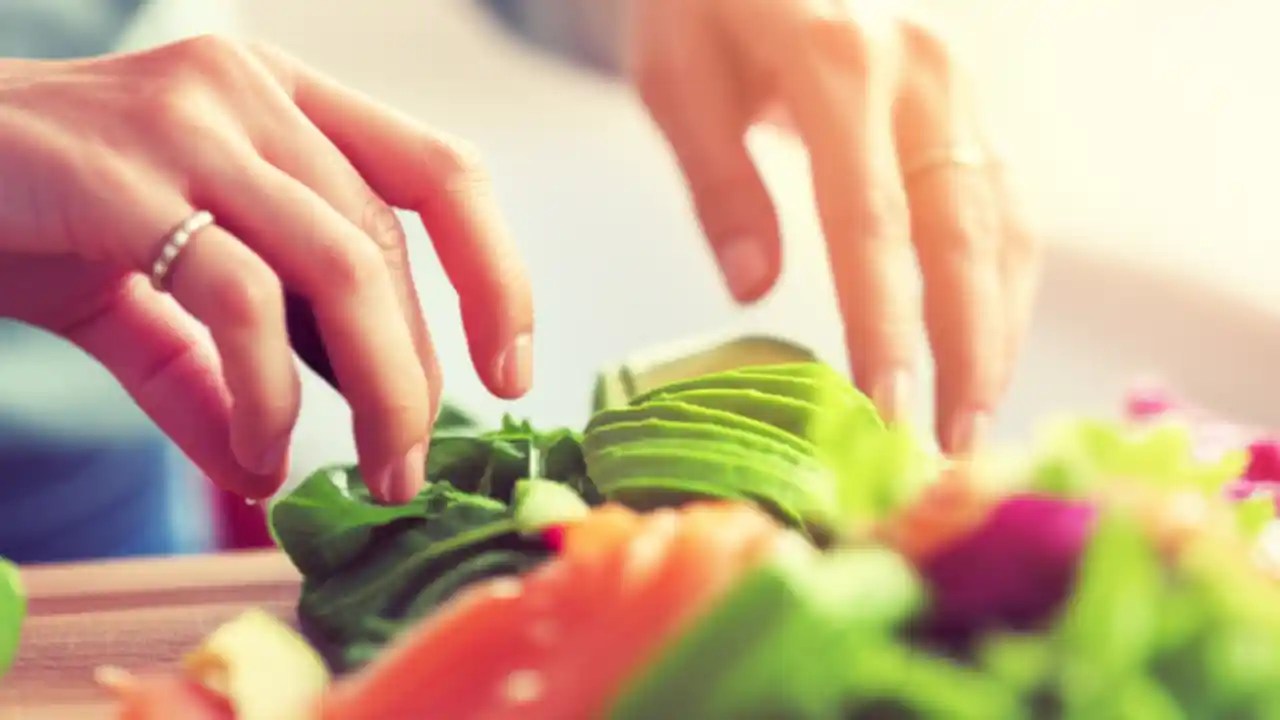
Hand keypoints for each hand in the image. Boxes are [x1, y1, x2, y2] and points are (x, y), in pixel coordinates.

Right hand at [0, 36, 532, 501]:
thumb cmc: (30, 213)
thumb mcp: (143, 294)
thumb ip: (210, 369)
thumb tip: (266, 470)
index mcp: (282, 101)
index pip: (438, 174)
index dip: (496, 272)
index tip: (511, 368)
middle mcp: (251, 91)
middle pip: (389, 240)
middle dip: (422, 370)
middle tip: (412, 465)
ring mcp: (193, 119)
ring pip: (342, 264)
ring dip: (381, 386)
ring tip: (380, 470)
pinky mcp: (128, 172)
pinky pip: (244, 295)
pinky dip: (270, 391)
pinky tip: (261, 451)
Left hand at [629, 0, 1038, 452]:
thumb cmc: (699, 8)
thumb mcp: (678, 80)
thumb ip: (719, 180)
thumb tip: (753, 289)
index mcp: (839, 61)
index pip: (871, 219)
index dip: (885, 323)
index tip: (887, 411)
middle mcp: (921, 70)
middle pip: (963, 230)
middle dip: (967, 347)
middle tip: (952, 446)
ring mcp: (958, 84)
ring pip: (1003, 221)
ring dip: (997, 327)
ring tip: (972, 418)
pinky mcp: (967, 103)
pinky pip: (1002, 203)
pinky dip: (1001, 285)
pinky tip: (982, 347)